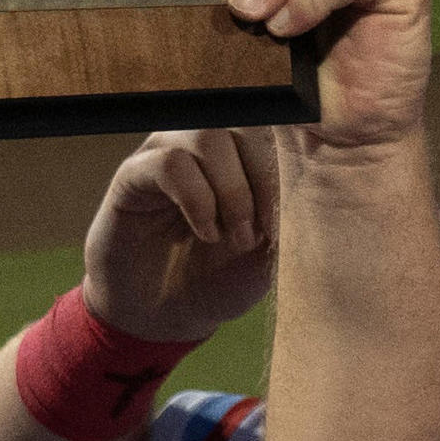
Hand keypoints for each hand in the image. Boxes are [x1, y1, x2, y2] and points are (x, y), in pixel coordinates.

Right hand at [83, 127, 283, 345]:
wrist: (167, 316)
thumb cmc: (220, 280)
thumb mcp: (268, 256)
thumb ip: (288, 218)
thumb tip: (305, 188)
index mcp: (243, 154)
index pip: (275, 126)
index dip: (291, 162)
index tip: (294, 216)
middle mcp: (206, 144)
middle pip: (246, 124)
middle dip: (264, 180)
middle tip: (265, 233)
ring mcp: (168, 151)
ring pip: (209, 134)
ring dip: (232, 189)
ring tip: (236, 237)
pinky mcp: (134, 173)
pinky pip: (171, 162)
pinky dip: (198, 199)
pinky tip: (206, 233)